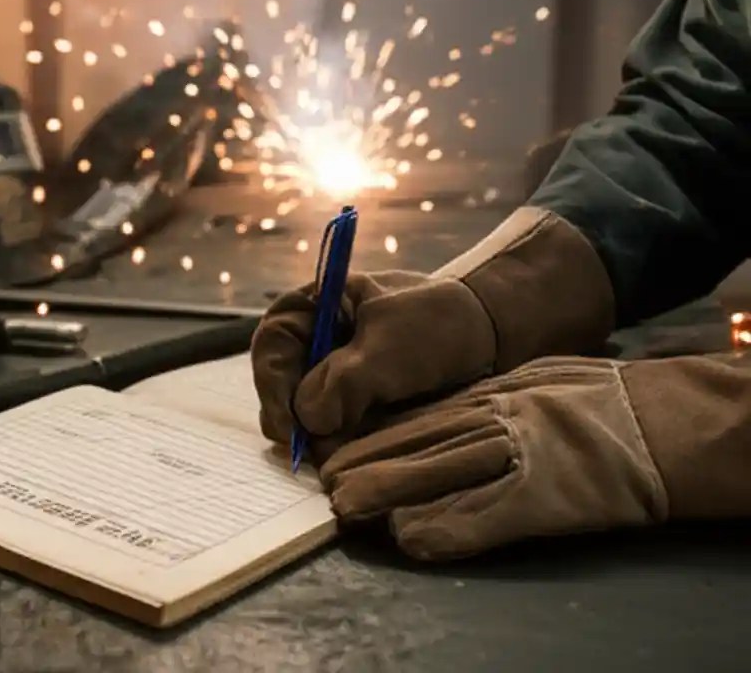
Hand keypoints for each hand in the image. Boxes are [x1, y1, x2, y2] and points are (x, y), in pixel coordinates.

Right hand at [251, 271, 495, 448]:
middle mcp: (315, 343)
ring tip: (333, 455)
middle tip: (305, 450)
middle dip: (290, 416)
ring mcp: (332, 375)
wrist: (490, 336)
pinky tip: (348, 455)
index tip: (287, 421)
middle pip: (280, 383)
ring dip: (314, 435)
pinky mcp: (352, 405)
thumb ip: (346, 381)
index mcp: (315, 307)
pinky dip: (334, 444)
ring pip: (302, 412)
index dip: (272, 383)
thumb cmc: (440, 324)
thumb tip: (309, 420)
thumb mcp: (392, 346)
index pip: (273, 343)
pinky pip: (329, 429)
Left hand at [320, 354, 750, 559]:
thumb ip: (475, 401)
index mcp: (486, 395)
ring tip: (345, 507)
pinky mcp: (538, 501)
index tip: (336, 451)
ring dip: (383, 493)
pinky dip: (439, 530)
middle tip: (327, 483)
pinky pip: (477, 519)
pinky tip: (407, 538)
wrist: (655, 425)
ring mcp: (514, 459)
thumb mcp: (523, 386)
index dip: (369, 436)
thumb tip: (418, 421)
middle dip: (362, 464)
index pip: (411, 415)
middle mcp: (491, 421)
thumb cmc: (589, 405)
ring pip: (430, 473)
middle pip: (409, 441)